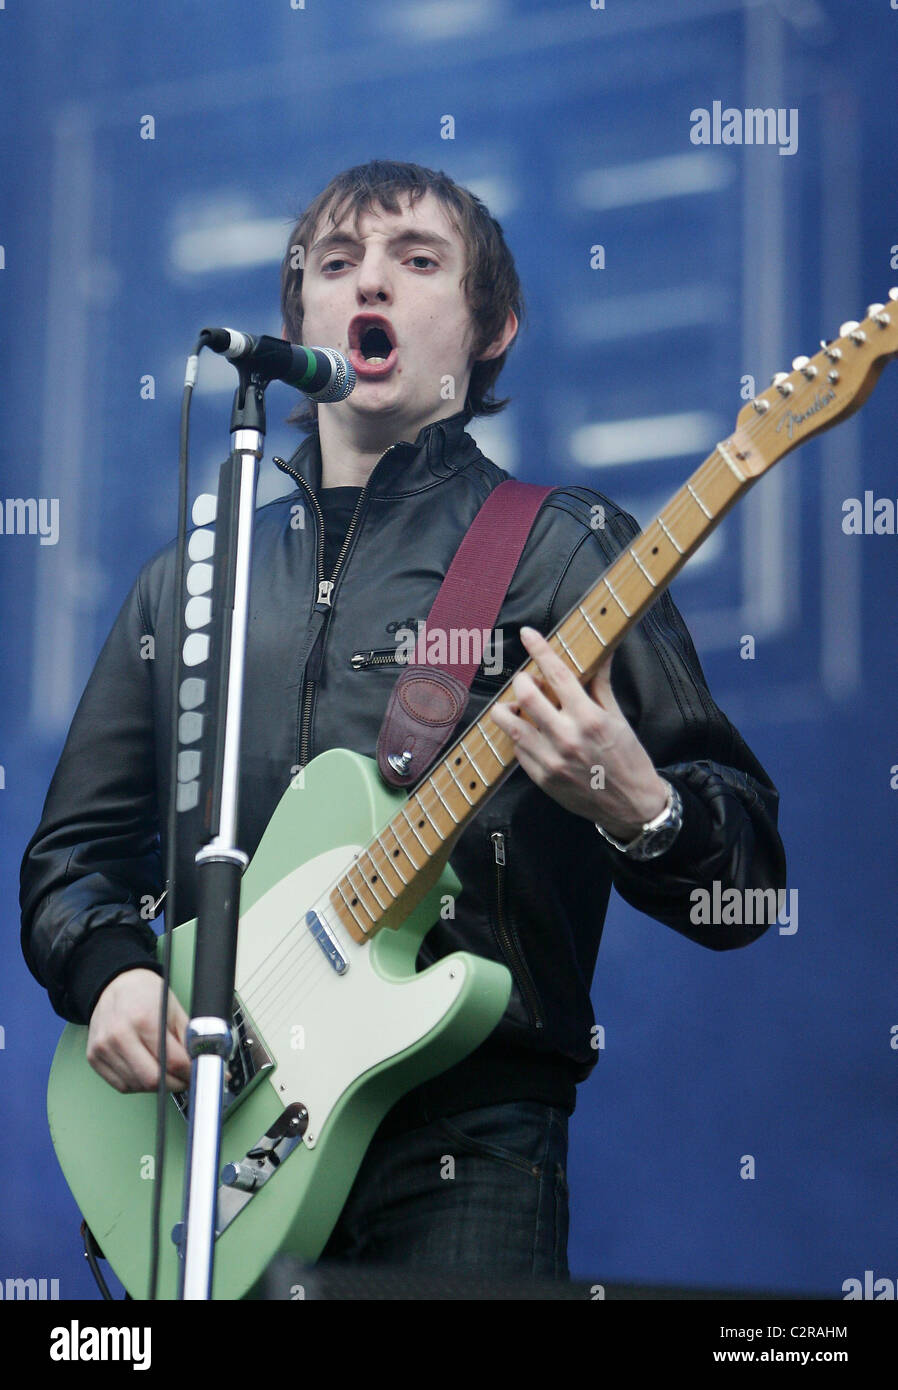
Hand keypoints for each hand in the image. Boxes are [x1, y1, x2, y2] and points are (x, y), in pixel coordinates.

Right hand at [86, 968, 191, 1093]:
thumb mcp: (174, 1008)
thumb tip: (199, 1060)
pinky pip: (121, 1085)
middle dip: (174, 1084)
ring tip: (166, 1074)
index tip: (195, 1074)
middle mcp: (120, 1035)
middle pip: (152, 1079)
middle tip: (184, 1079)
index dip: (188, 1073)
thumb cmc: (145, 993)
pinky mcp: (94, 1057)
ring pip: (137, 1086)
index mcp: (144, 1019)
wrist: (115, 984)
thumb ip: (187, 1036)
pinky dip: (138, 1085)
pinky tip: (146, 1073)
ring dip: (157, 1086)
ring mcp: (104, 1048)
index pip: (172, 1060)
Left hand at [489, 626, 667, 837]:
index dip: (539, 650)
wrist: (631, 806)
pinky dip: (518, 735)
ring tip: (516, 706)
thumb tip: (600, 654)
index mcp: (590, 718)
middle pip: (526, 695)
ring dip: (508, 708)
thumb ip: (601, 685)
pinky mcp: (541, 778)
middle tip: (529, 681)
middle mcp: (567, 737)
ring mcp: (551, 760)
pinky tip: (529, 732)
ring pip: (510, 723)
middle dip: (522, 681)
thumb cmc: (628, 759)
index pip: (558, 675)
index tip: (527, 634)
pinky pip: (517, 748)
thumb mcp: (618, 718)